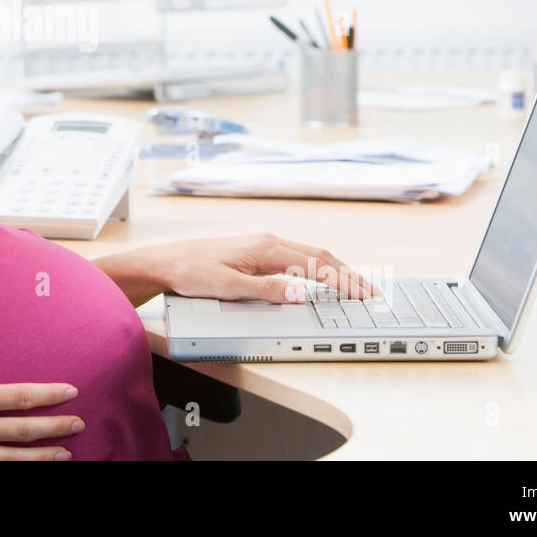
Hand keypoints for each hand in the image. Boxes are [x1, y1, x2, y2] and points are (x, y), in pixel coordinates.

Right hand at [0, 311, 83, 459]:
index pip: (19, 397)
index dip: (48, 395)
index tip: (70, 391)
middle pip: (22, 431)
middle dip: (55, 429)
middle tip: (79, 424)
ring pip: (9, 458)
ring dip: (39, 457)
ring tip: (62, 457)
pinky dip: (7, 469)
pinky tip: (20, 468)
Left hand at [154, 232, 378, 303]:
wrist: (166, 263)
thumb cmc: (191, 274)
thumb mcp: (227, 287)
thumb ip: (266, 291)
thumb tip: (300, 293)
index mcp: (265, 248)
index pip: (315, 264)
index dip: (342, 281)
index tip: (363, 293)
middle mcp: (268, 242)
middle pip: (319, 255)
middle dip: (347, 274)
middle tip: (370, 292)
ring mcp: (263, 245)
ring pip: (310, 254)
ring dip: (335, 269)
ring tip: (355, 285)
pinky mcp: (257, 251)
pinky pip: (297, 257)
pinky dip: (318, 267)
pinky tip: (322, 278)